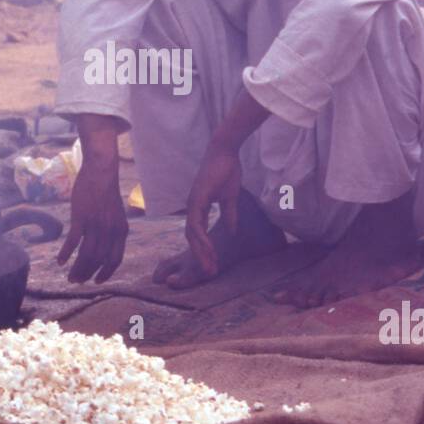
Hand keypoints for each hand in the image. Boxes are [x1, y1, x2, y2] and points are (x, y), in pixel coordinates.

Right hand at [57, 153, 128, 283]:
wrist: (101, 171)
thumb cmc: (106, 192)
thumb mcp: (116, 214)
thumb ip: (113, 230)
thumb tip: (106, 246)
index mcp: (121, 231)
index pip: (115, 259)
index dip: (106, 273)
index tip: (97, 281)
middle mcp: (110, 231)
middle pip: (99, 260)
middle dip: (87, 274)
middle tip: (77, 281)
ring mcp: (96, 225)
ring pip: (86, 255)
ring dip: (77, 269)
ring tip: (70, 277)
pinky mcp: (81, 218)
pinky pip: (73, 242)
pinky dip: (66, 253)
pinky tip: (60, 261)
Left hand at [184, 140, 241, 275]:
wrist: (226, 151)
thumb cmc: (227, 170)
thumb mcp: (230, 198)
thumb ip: (229, 214)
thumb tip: (231, 231)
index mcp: (199, 207)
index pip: (198, 234)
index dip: (204, 249)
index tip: (213, 264)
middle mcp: (192, 207)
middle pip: (192, 238)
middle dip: (201, 256)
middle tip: (209, 273)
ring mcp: (192, 202)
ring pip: (192, 234)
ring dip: (201, 252)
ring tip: (208, 266)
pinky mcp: (196, 198)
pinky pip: (196, 223)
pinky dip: (201, 238)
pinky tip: (208, 249)